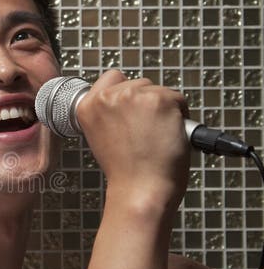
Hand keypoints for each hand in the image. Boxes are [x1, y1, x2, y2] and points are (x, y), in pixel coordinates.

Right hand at [76, 71, 188, 217]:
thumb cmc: (126, 173)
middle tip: (145, 132)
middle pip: (139, 83)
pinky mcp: (159, 99)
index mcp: (87, 106)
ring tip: (156, 136)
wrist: (141, 190)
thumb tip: (130, 105)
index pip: (112, 78)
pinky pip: (178, 100)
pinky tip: (168, 135)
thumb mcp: (102, 137)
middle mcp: (107, 97)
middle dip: (146, 103)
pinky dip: (180, 116)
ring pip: (158, 90)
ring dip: (163, 108)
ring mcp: (133, 96)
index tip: (130, 113)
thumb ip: (110, 115)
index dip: (126, 95)